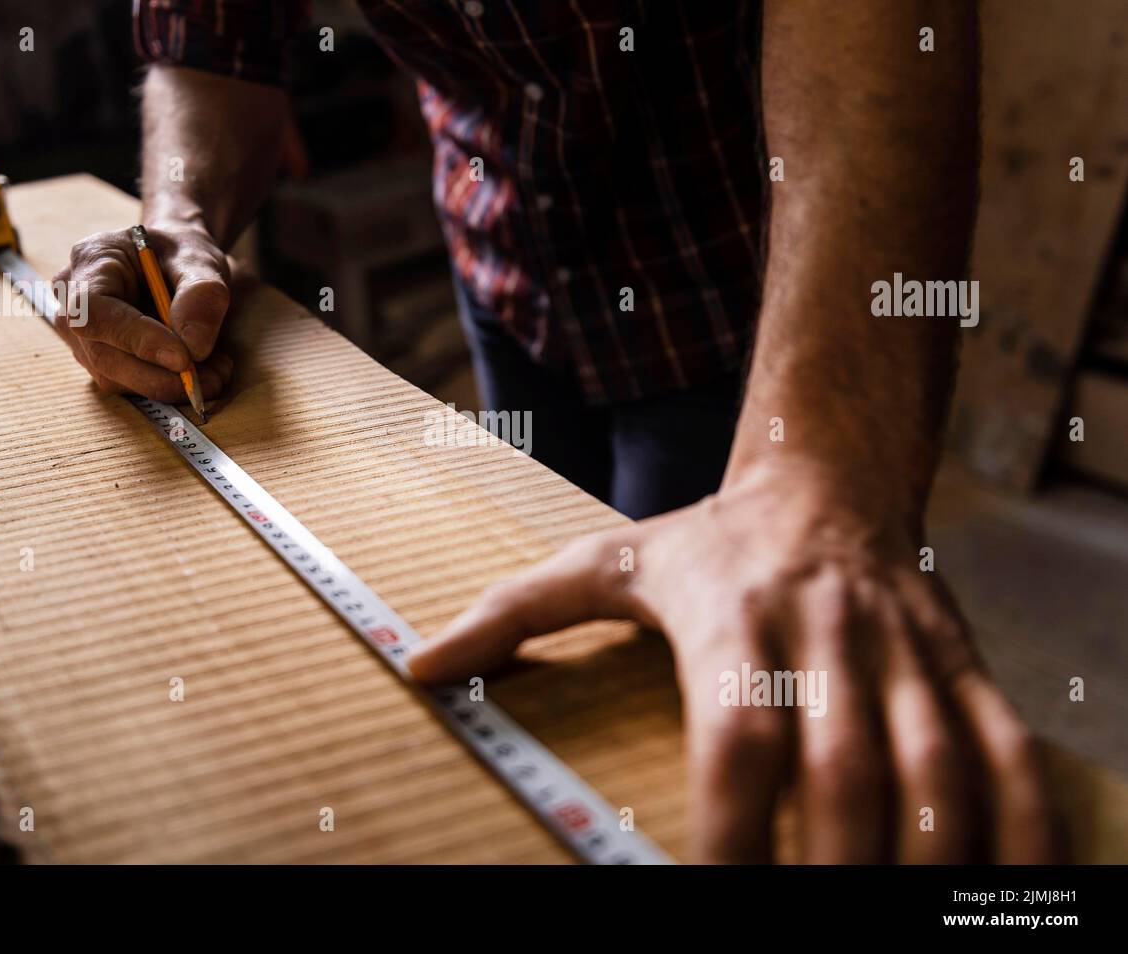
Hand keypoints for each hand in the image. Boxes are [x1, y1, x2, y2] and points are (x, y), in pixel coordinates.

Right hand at [53, 223, 233, 400]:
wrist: (173, 261)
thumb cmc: (181, 253)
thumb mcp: (200, 258)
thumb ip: (201, 293)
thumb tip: (195, 347)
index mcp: (92, 259)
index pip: (92, 310)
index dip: (135, 338)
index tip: (183, 358)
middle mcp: (72, 300)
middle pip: (101, 354)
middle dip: (160, 376)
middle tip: (214, 378)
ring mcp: (81, 335)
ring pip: (115, 378)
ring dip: (169, 384)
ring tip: (216, 371)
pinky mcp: (100, 359)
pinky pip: (128, 384)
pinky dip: (167, 385)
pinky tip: (200, 371)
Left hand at [407, 458, 1058, 862]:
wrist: (824, 478)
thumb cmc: (704, 542)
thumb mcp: (604, 563)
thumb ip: (511, 614)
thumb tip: (419, 664)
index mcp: (733, 617)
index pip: (740, 732)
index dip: (734, 820)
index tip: (716, 890)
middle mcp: (825, 635)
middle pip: (843, 762)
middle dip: (835, 859)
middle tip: (812, 921)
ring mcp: (902, 652)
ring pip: (935, 763)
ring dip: (928, 853)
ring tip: (903, 920)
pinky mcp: (958, 663)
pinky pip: (1005, 748)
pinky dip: (1019, 822)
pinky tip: (1008, 883)